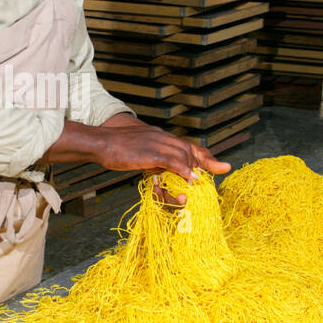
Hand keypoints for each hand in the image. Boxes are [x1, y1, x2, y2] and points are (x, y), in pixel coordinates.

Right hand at [96, 121, 230, 181]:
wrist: (101, 142)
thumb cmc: (114, 148)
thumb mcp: (137, 148)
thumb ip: (150, 157)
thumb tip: (157, 171)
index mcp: (159, 136)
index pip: (188, 145)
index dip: (206, 156)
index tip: (222, 165)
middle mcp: (162, 137)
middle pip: (190, 151)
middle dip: (204, 165)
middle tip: (209, 179)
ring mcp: (157, 144)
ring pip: (184, 156)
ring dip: (192, 171)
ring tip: (196, 185)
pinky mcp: (151, 154)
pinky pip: (172, 162)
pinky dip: (184, 170)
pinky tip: (190, 179)